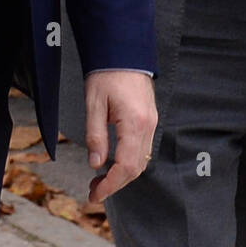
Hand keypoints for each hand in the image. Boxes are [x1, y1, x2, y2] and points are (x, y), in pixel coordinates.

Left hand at [83, 70, 156, 205]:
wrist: (123, 51)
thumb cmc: (107, 74)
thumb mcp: (93, 104)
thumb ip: (95, 136)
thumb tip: (96, 164)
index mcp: (134, 123)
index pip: (126, 166)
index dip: (110, 185)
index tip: (95, 195)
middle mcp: (148, 126)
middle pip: (136, 169)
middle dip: (115, 185)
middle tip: (94, 192)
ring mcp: (152, 123)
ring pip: (142, 161)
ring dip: (122, 175)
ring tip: (100, 180)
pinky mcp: (150, 120)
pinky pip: (143, 149)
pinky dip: (129, 162)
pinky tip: (113, 163)